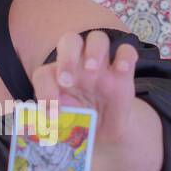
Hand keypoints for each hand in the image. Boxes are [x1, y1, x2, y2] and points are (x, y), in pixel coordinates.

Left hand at [30, 29, 139, 149]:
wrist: (105, 131)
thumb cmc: (78, 121)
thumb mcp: (63, 125)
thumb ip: (56, 121)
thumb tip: (49, 119)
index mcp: (57, 77)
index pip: (44, 74)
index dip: (44, 91)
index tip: (51, 113)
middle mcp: (78, 66)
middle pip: (70, 41)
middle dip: (67, 58)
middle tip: (66, 81)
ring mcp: (102, 67)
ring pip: (98, 39)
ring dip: (93, 51)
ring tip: (92, 70)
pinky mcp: (123, 73)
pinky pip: (127, 51)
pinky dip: (125, 56)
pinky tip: (122, 70)